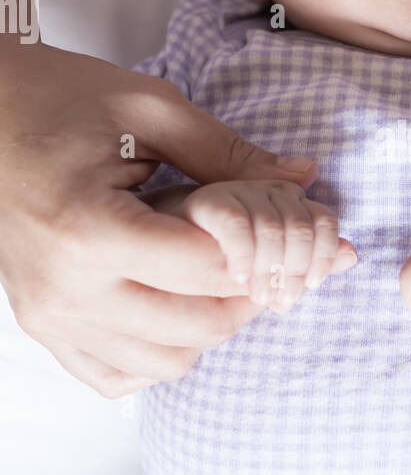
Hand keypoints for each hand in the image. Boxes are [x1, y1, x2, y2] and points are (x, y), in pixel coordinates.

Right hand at [0, 41, 352, 395]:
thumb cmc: (63, 97)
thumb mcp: (153, 108)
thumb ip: (232, 154)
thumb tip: (305, 180)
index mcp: (89, 229)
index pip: (209, 270)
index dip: (266, 254)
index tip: (293, 232)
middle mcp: (65, 290)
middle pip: (199, 326)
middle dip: (250, 292)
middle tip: (268, 255)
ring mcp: (49, 317)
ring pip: (166, 363)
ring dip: (208, 328)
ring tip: (216, 276)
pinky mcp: (41, 328)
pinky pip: (117, 377)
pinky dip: (157, 353)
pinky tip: (170, 305)